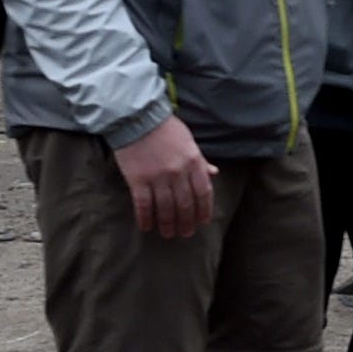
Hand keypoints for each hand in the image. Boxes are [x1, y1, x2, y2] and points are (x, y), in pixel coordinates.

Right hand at [112, 116, 214, 240]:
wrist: (137, 117)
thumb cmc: (165, 129)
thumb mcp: (189, 141)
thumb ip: (201, 160)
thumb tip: (214, 173)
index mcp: (193, 162)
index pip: (203, 192)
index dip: (204, 210)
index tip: (202, 222)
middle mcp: (178, 172)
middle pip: (185, 204)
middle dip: (186, 222)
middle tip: (185, 233)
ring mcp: (157, 177)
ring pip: (166, 208)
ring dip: (168, 224)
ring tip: (168, 234)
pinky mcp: (137, 180)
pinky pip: (143, 205)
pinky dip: (146, 218)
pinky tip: (146, 227)